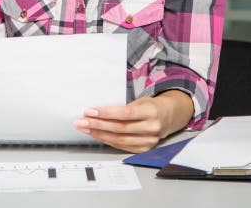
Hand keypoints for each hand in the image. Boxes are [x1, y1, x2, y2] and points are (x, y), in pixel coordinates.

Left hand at [73, 90, 193, 152]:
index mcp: (151, 112)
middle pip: (120, 128)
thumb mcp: (141, 101)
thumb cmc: (151, 106)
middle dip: (97, 125)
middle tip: (81, 121)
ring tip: (85, 128)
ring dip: (99, 134)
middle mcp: (151, 128)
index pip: (125, 114)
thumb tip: (98, 111)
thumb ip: (124, 107)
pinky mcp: (144, 149)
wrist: (170, 117)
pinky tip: (97, 135)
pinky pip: (122, 146)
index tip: (89, 111)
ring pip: (119, 139)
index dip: (106, 113)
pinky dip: (107, 141)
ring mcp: (149, 141)